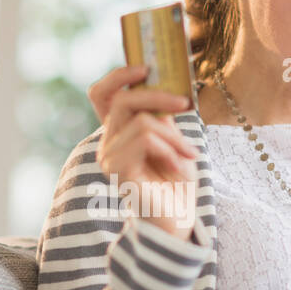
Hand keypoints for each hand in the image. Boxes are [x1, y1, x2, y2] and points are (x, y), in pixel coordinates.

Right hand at [90, 64, 199, 239]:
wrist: (177, 221)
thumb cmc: (176, 182)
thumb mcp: (173, 139)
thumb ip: (162, 114)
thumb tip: (166, 82)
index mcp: (118, 132)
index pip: (101, 94)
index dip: (118, 75)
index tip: (147, 68)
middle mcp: (108, 142)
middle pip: (124, 99)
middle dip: (159, 96)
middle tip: (186, 105)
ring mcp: (110, 157)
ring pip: (142, 122)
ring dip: (174, 136)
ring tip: (189, 155)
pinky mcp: (118, 171)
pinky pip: (146, 140)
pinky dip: (169, 150)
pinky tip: (179, 167)